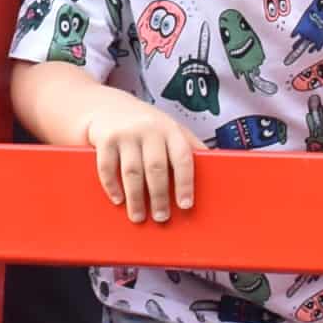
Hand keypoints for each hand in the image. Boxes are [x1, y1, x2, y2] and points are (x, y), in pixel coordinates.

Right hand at [88, 94, 195, 226]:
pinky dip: (112, 187)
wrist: (106, 104)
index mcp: (171, 130)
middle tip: (161, 217)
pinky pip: (107, 167)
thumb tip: (217, 169)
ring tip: (138, 216)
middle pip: (156, 168)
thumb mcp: (169, 128)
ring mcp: (126, 133)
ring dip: (136, 198)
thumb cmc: (145, 124)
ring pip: (132, 171)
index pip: (182, 158)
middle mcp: (149, 129)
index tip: (185, 205)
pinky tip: (118, 200)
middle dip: (159, 196)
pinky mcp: (105, 138)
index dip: (185, 183)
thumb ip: (188, 146)